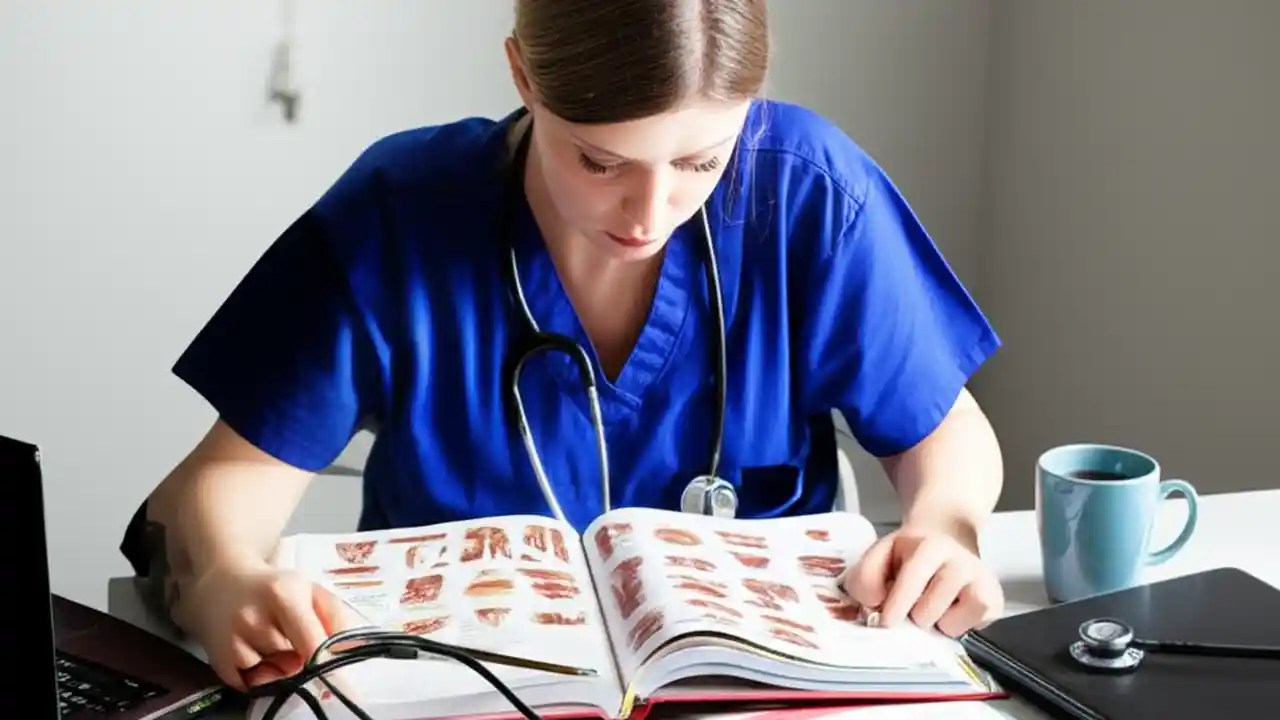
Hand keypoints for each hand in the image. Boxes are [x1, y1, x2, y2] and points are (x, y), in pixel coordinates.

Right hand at [173, 559, 363, 690]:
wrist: (221, 580)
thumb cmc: (275, 587)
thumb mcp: (309, 590)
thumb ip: (335, 617)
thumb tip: (355, 649)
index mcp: (282, 594)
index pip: (311, 643)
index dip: (325, 661)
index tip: (332, 669)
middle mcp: (253, 618)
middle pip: (294, 662)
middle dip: (299, 657)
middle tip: (291, 636)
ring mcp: (232, 641)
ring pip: (273, 674)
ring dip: (278, 666)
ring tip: (270, 640)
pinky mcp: (218, 660)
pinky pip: (251, 684)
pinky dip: (258, 675)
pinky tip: (253, 650)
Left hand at [843, 521, 1002, 636]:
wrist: (950, 538)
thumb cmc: (911, 554)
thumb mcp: (881, 554)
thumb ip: (866, 576)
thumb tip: (873, 603)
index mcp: (931, 547)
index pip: (913, 579)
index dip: (896, 603)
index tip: (886, 621)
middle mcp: (961, 562)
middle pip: (925, 612)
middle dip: (912, 614)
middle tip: (913, 600)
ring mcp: (982, 581)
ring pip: (945, 625)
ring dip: (933, 621)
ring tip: (934, 602)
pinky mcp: (995, 601)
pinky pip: (965, 631)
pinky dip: (954, 626)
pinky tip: (951, 607)